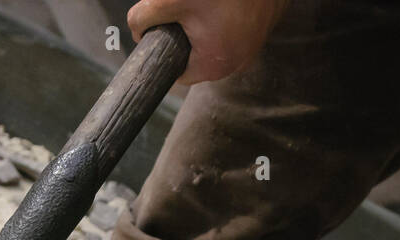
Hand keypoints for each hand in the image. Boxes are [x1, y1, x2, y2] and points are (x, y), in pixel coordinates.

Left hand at [127, 0, 287, 84]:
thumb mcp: (170, 0)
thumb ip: (143, 18)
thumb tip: (136, 30)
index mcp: (215, 64)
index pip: (179, 73)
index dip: (165, 51)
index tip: (163, 30)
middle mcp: (239, 61)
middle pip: (198, 56)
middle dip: (186, 33)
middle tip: (185, 7)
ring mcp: (254, 44)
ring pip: (217, 39)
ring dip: (206, 22)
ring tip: (207, 3)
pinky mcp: (263, 25)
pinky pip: (236, 27)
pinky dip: (226, 14)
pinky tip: (225, 1)